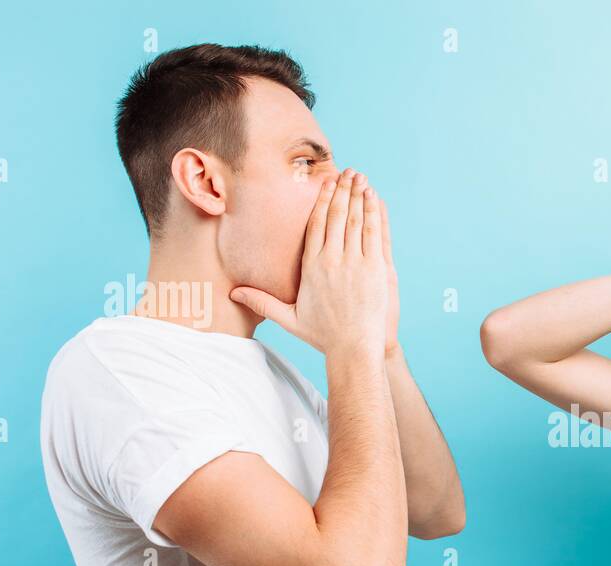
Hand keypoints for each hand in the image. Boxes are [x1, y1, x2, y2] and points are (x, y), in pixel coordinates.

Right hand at [231, 168, 394, 356]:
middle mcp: (333, 261)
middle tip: (347, 171)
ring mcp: (356, 264)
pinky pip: (375, 235)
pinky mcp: (376, 270)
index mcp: (312, 267)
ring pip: (356, 221)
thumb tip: (234, 294)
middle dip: (342, 191)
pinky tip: (375, 199)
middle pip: (336, 217)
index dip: (321, 201)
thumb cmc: (323, 336)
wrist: (354, 349)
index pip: (316, 226)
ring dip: (359, 196)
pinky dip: (375, 214)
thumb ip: (263, 302)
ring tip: (361, 178)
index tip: (326, 184)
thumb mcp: (290, 319)